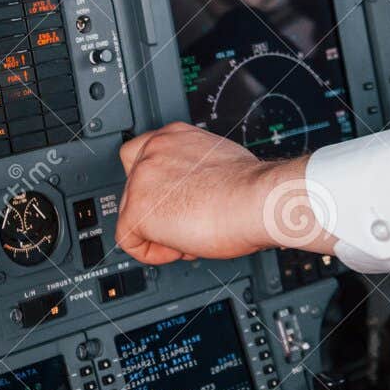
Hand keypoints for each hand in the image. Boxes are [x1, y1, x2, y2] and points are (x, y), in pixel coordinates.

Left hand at [114, 122, 336, 264]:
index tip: (172, 200)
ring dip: (161, 232)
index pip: (143, 157)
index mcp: (174, 136)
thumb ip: (197, 171)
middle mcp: (153, 152)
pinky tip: (182, 248)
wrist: (260, 200)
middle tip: (188, 223)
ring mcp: (141, 180)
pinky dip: (154, 252)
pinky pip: (129, 240)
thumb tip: (198, 189)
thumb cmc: (254, 188)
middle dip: (160, 212)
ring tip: (193, 236)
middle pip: (134, 188)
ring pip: (132, 214)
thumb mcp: (220, 163)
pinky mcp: (138, 210)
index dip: (156, 185)